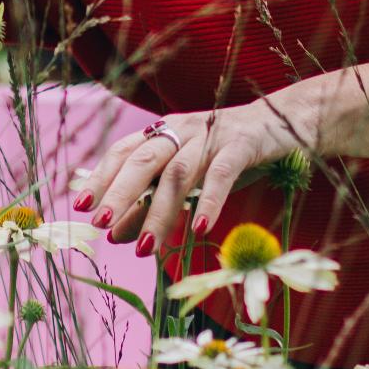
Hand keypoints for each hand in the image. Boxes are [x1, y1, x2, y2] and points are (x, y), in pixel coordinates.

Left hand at [73, 94, 314, 256]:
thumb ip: (152, 204)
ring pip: (179, 172)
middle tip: (101, 224)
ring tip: (146, 248)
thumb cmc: (231, 154)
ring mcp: (212, 135)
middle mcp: (182, 129)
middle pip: (144, 159)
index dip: (101, 177)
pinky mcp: (243, 144)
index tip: (80, 209)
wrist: (287, 120)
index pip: (123, 151)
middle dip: (119, 192)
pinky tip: (199, 229)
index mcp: (164, 133)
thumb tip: (115, 235)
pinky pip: (223, 174)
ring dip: (159, 211)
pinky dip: (209, 201)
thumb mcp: (189, 180)